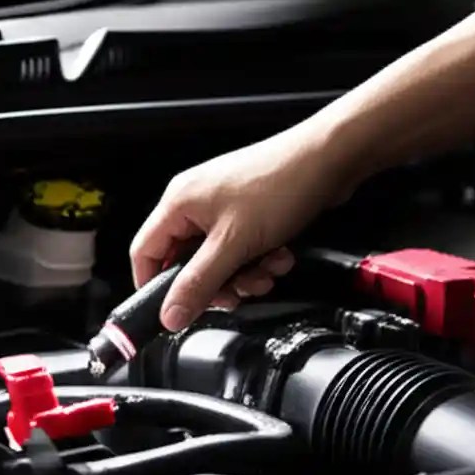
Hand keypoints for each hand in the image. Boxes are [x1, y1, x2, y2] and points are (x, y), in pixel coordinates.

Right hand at [129, 124, 354, 331]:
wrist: (330, 159)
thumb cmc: (281, 183)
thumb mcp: (233, 246)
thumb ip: (198, 284)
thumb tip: (170, 315)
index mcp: (178, 203)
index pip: (145, 253)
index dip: (154, 286)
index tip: (171, 311)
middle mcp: (195, 203)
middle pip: (186, 264)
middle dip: (215, 283)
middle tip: (235, 292)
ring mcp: (222, 208)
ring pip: (218, 262)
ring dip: (244, 274)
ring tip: (266, 268)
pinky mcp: (247, 213)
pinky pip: (241, 251)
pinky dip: (259, 260)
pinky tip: (278, 254)